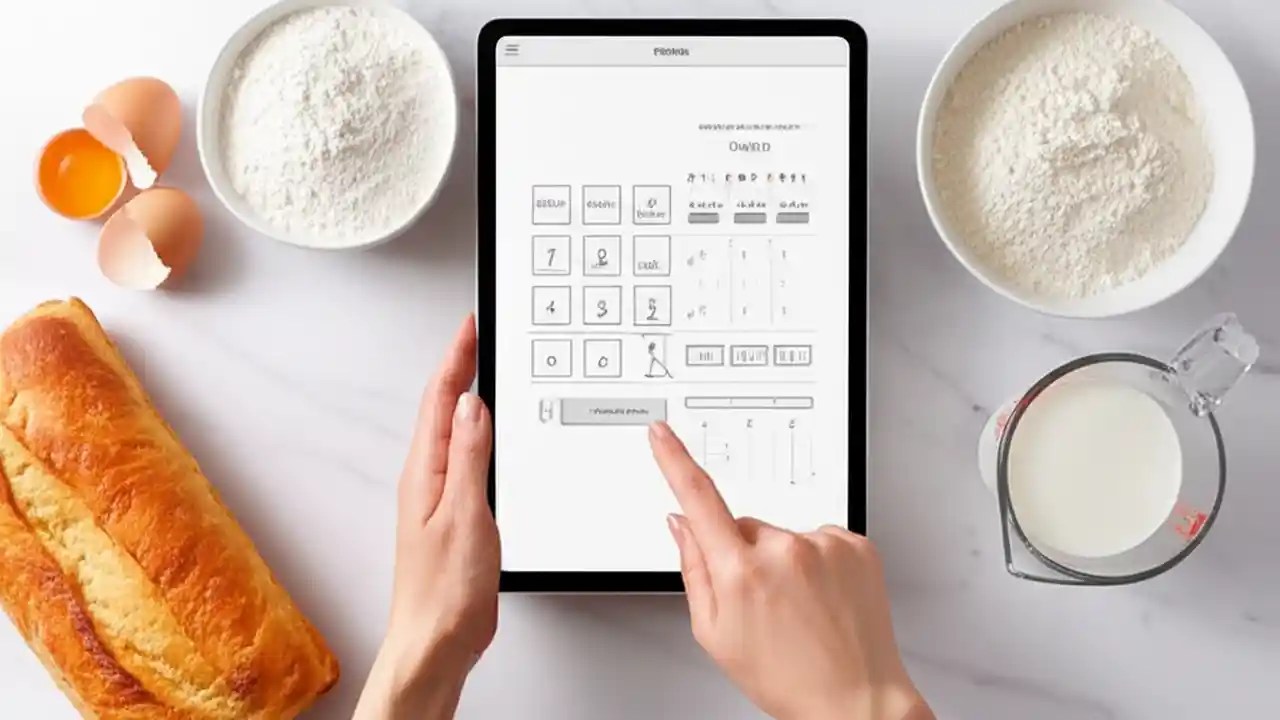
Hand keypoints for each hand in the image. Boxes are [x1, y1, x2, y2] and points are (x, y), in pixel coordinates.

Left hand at [355, 316, 499, 719]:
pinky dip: (476, 435)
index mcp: (424, 472)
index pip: (440, 400)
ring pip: (451, 432)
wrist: (436, 642)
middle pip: (441, 410)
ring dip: (465, 398)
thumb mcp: (465, 514)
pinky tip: (486, 436)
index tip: (469, 327)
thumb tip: (473, 405)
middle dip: (458, 368)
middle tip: (475, 335)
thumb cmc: (445, 592)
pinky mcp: (453, 516)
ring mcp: (438, 497)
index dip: (455, 359)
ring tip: (478, 369)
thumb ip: (469, 457)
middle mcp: (425, 480)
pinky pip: (463, 459)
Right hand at [648, 422, 930, 719]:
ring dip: (783, 560)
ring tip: (798, 607)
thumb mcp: (716, 634)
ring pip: (782, 534)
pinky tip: (821, 598)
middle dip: (742, 553)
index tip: (662, 434)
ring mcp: (823, 545)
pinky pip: (818, 538)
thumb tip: (682, 525)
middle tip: (760, 602)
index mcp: (741, 572)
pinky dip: (816, 562)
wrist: (855, 700)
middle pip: (743, 526)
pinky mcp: (855, 545)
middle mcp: (784, 550)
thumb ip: (693, 571)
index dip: (674, 459)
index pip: (697, 498)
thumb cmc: (786, 677)